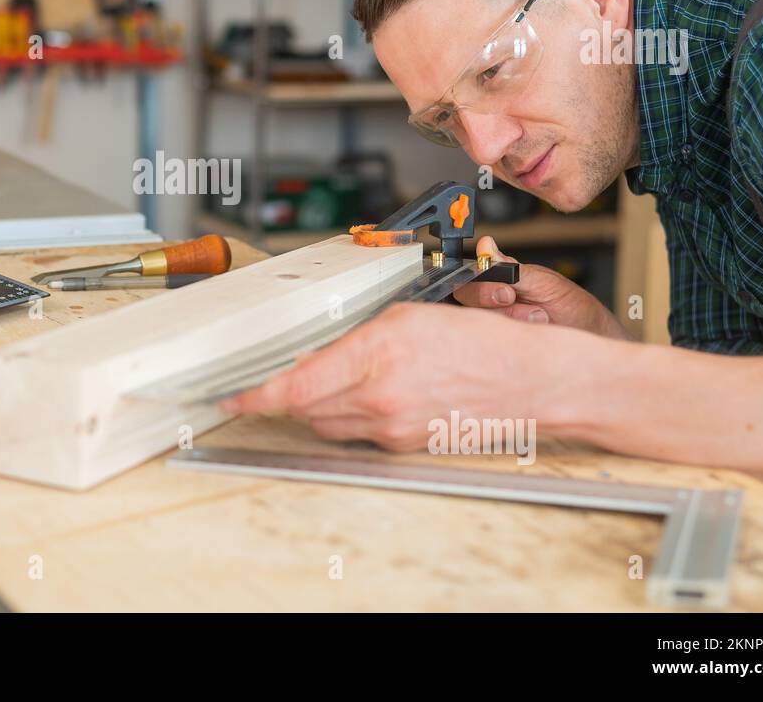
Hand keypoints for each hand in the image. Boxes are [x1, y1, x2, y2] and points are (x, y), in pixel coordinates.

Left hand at [219, 301, 583, 450]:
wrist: (530, 382)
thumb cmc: (479, 342)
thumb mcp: (408, 317)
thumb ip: (355, 336)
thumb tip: (316, 355)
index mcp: (376, 356)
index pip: (297, 386)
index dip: (256, 396)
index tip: (232, 399)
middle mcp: (378, 399)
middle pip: (305, 407)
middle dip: (291, 392)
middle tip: (290, 374)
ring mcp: (391, 428)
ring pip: (327, 422)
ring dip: (320, 404)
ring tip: (343, 379)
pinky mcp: (403, 445)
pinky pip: (358, 432)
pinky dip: (351, 414)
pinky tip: (372, 393)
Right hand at [453, 236, 628, 339]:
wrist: (587, 334)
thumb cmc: (568, 303)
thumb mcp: (542, 280)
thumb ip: (510, 268)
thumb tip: (486, 246)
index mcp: (496, 278)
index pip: (469, 276)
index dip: (481, 284)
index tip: (506, 290)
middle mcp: (489, 300)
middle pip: (468, 298)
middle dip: (496, 301)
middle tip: (517, 300)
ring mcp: (494, 322)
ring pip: (482, 320)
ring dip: (513, 319)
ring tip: (538, 317)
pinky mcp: (500, 343)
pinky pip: (492, 341)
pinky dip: (516, 336)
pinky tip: (533, 331)